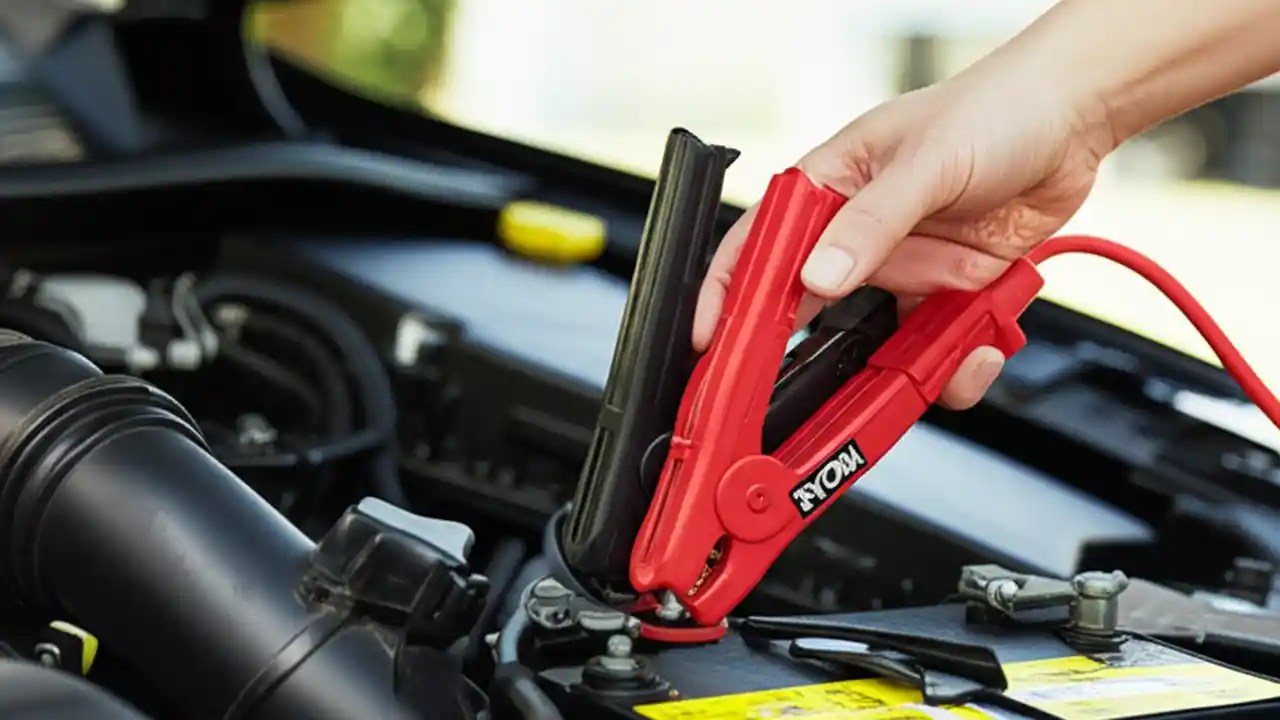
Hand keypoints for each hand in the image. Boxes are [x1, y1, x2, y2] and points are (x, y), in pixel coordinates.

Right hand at [692, 63, 1114, 409]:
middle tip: (846, 357)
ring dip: (923, 338)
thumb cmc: (994, 109)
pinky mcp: (947, 291)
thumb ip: (872, 224)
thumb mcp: (926, 163)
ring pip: (885, 338)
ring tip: (959, 301)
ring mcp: (905, 267)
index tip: (714, 338)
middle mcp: (859, 234)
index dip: (731, 294)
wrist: (1076, 117)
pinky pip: (937, 346)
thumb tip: (820, 277)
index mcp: (829, 187)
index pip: (761, 245)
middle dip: (837, 337)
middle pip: (819, 307)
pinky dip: (961, 353)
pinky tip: (982, 332)